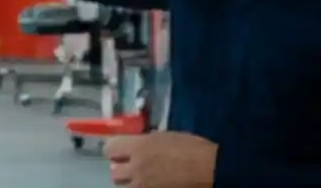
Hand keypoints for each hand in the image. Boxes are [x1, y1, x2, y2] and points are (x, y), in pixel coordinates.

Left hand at [103, 132, 217, 187]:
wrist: (211, 169)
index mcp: (138, 147)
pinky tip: (156, 185)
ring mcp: (143, 186)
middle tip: (134, 167)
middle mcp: (136, 168)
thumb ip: (145, 142)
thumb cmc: (193, 148)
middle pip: (114, 172)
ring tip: (146, 179)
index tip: (122, 151)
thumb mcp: (164, 137)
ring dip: (132, 183)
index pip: (109, 149)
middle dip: (123, 170)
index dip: (115, 150)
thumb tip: (136, 146)